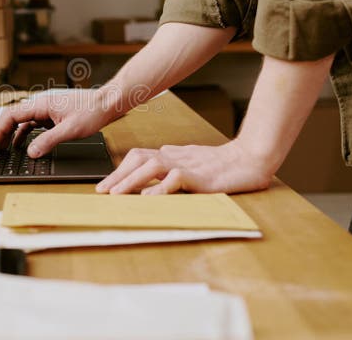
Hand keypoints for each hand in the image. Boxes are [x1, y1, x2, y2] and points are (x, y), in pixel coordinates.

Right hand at [0, 90, 113, 156]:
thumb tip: (31, 152)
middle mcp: (41, 105)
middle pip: (13, 117)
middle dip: (1, 132)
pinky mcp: (52, 115)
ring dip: (11, 134)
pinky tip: (23, 144)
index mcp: (41, 104)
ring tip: (4, 149)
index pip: (11, 116)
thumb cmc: (92, 111)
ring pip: (22, 121)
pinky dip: (25, 134)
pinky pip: (33, 124)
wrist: (107, 103)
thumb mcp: (69, 130)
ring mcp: (46, 109)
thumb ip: (48, 141)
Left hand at [95, 140, 274, 194]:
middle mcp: (173, 156)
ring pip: (151, 167)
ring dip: (131, 181)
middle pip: (137, 159)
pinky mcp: (198, 175)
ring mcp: (185, 164)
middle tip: (102, 192)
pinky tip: (148, 198)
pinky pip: (175, 179)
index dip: (119, 171)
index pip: (137, 158)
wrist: (250, 159)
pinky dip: (160, 188)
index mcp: (170, 154)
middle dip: (117, 176)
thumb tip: (153, 172)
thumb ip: (172, 166)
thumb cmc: (222, 163)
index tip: (104, 186)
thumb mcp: (191, 163)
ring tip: (117, 195)